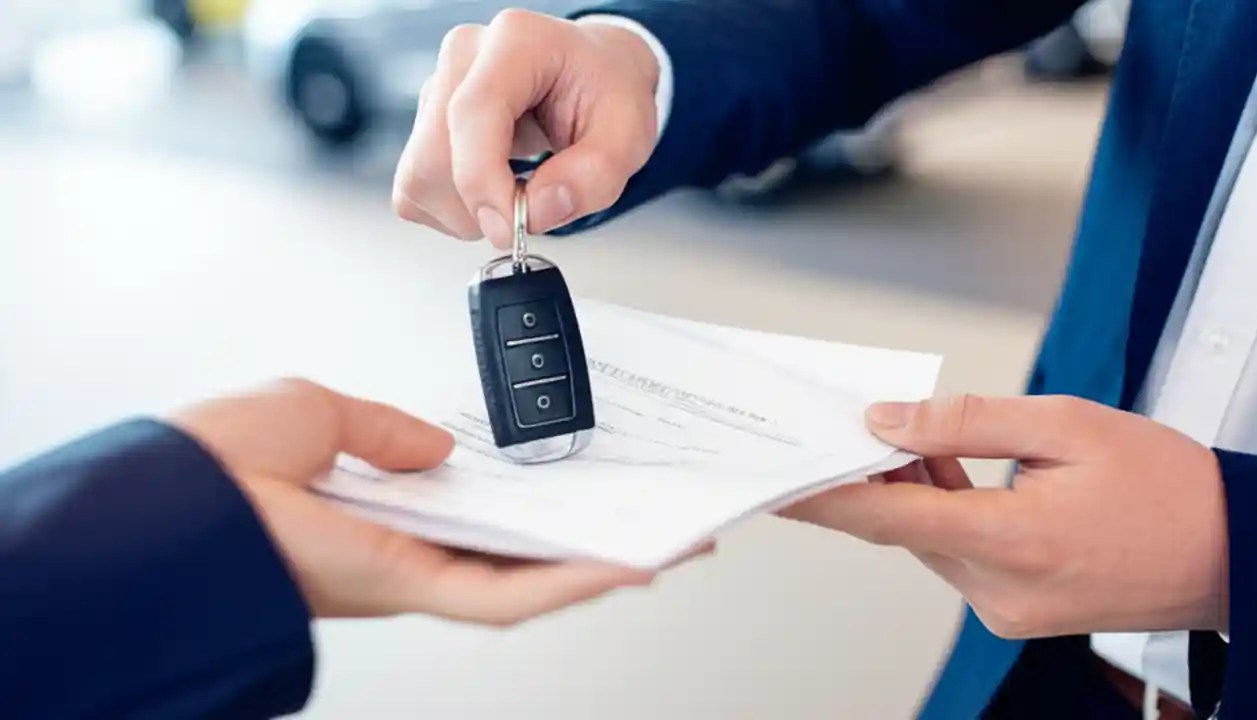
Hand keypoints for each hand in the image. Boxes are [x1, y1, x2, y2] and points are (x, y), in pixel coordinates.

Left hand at [170, 378, 653, 623]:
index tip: (590, 478)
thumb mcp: (319, 412)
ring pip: (533, 582)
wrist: (172, 497)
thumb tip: (437, 445)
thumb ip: (386, 430)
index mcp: (382, 509)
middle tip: (659, 517)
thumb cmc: (219, 456)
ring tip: (674, 545)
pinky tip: (632, 566)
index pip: (481, 512)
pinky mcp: (417, 595)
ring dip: (607, 563)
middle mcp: (407, 551)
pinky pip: (510, 598)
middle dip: (595, 535)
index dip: (540, 499)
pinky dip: (574, 584)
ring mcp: (417, 580)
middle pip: (523, 553)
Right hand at [392, 11, 660, 246]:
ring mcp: (437, 87)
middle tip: (532, 209)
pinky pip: (415, 188)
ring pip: (420, 176)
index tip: (510, 227)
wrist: (591, 78)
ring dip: (468, 211)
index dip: (482, 179)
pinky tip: (492, 189)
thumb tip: (535, 212)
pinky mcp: (422, 124)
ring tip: (517, 191)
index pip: (473, 112)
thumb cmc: (605, 94)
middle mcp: (465, 56)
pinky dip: (453, 210)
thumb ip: (594, 176)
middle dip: (481, 204)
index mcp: (518, 42)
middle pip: (436, 152)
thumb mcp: (629, 136)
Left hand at [781, 395, 1228, 637]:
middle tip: (843, 426)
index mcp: (1013, 543)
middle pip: (903, 528)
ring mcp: (1006, 608)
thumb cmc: (1166, 488)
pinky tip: (943, 473)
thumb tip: (886, 421)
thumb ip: (964, 423)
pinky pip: (957, 554)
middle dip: (869, 478)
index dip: (823, 497)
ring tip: (908, 440)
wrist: (1234, 552)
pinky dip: (943, 514)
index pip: (887, 520)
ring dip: (910, 494)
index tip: (777, 481)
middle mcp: (999, 590)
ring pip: (927, 540)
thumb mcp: (1065, 425)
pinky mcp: (1015, 610)